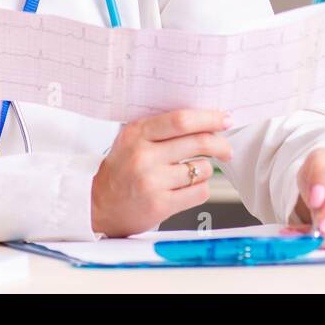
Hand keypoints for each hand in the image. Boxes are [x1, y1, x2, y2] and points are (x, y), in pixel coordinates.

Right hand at [91, 109, 232, 237]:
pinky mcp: (160, 205)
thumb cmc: (121, 170)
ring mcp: (151, 181)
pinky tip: (187, 188)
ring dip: (205, 170)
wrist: (99, 205)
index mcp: (137, 133)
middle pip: (198, 142)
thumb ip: (162, 127)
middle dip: (220, 144)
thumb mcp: (133, 139)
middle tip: (226, 148)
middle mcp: (143, 156)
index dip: (209, 118)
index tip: (225, 120)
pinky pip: (199, 191)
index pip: (181, 120)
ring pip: (202, 169)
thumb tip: (205, 118)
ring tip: (191, 173)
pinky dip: (200, 188)